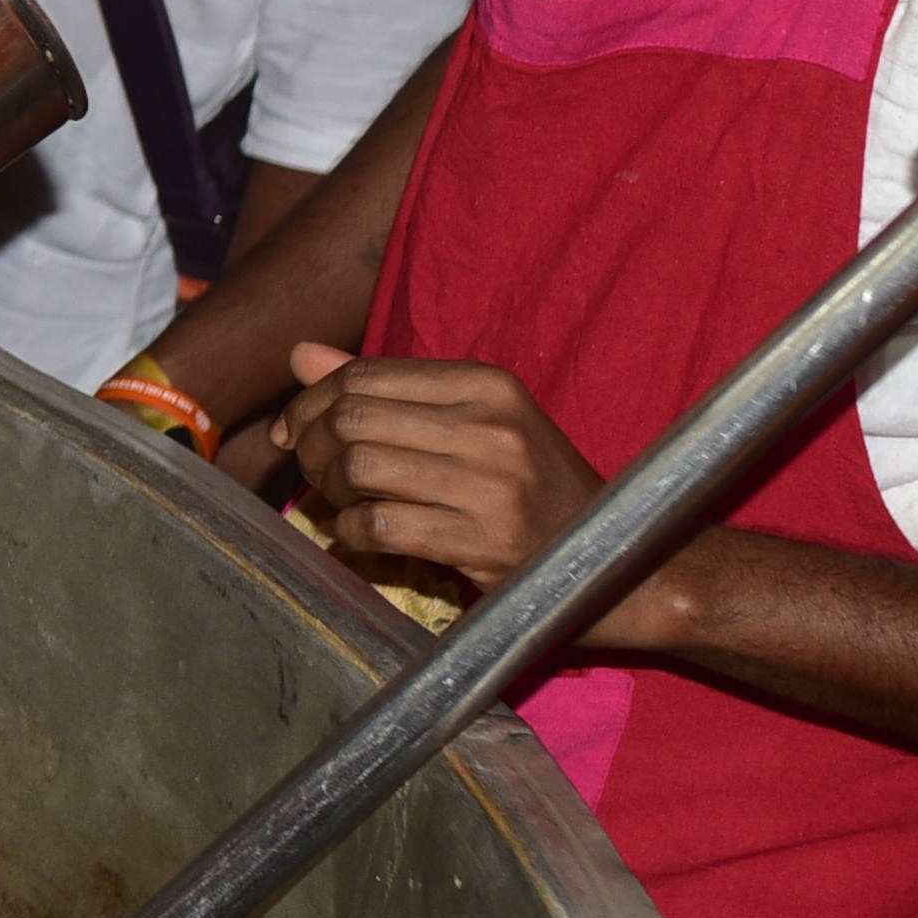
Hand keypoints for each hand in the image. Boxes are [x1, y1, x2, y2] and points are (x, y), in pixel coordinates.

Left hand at [271, 347, 689, 637]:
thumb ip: (386, 388)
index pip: (365, 375)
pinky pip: (380, 526)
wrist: (622, 562)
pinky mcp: (487, 542)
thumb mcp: (473, 421)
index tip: (295, 431)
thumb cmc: (534, 488)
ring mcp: (493, 485)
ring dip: (327, 491)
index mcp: (487, 384)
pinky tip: (362, 535)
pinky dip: (352, 532)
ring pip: (358, 469)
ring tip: (338, 503)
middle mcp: (492, 426)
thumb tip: (299, 355)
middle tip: (311, 473)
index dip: (311, 402)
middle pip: (352, 420)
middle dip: (311, 447)